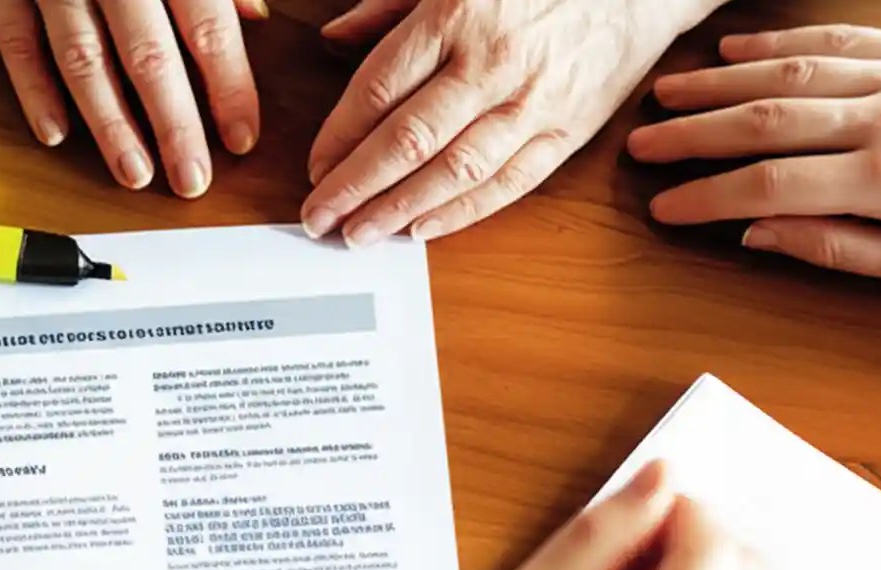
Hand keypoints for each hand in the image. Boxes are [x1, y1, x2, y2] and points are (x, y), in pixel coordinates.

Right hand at [0, 0, 266, 196]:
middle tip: (192, 180)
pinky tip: (55, 134)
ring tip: (135, 172)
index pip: (207, 27)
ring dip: (109, 124)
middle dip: (175, 126)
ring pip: (83, 58)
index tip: (243, 137)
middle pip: (149, 55)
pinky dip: (32, 89)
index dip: (229, 88)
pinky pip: (15, 38)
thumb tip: (252, 16)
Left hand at [303, 0, 726, 246]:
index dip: (339, 137)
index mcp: (455, 14)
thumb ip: (389, 5)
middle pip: (408, 140)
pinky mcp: (566, 132)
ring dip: (399, 211)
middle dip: (355, 187)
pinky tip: (421, 231)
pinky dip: (461, 213)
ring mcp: (532, 102)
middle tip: (319, 219)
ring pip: (454, 172)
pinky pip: (506, 185)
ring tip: (360, 235)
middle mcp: (492, 63)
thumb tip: (335, 40)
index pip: (379, 89)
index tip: (314, 168)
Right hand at [629, 25, 880, 285]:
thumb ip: (835, 248)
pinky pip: (837, 39)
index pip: (767, 184)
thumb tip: (757, 234)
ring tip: (667, 94)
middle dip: (692, 133)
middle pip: (763, 121)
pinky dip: (778, 43)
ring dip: (719, 83)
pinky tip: (734, 51)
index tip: (663, 206)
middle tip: (641, 143)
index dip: (705, 196)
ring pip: (789, 73)